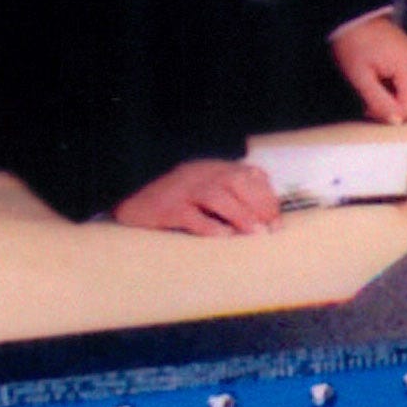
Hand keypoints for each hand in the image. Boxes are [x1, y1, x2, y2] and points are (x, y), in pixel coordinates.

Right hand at [112, 158, 282, 234]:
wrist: (129, 205)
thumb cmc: (173, 202)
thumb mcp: (203, 191)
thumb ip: (231, 198)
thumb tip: (264, 221)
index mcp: (213, 169)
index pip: (249, 174)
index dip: (266, 196)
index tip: (277, 220)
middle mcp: (199, 174)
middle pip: (236, 180)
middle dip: (258, 204)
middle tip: (270, 229)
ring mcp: (181, 190)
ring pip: (216, 195)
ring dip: (239, 215)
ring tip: (254, 234)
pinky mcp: (165, 209)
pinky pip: (188, 215)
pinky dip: (208, 226)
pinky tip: (222, 238)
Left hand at [331, 14, 406, 122]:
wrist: (355, 20)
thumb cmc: (354, 46)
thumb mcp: (361, 78)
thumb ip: (380, 103)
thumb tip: (398, 123)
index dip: (390, 114)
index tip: (370, 104)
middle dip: (393, 107)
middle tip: (370, 94)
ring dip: (395, 99)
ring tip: (375, 84)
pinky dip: (399, 90)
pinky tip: (384, 79)